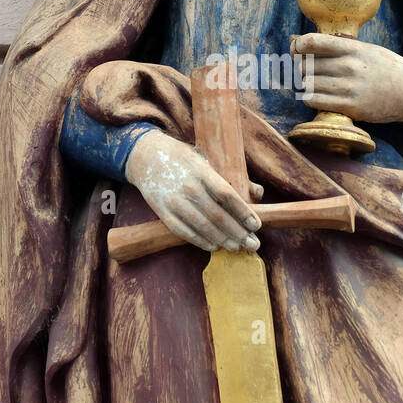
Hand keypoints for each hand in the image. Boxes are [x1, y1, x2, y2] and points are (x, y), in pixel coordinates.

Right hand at [125, 130, 264, 253]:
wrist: (144, 154)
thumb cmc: (181, 157)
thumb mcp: (204, 158)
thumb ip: (229, 176)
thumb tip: (258, 192)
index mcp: (201, 171)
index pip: (227, 195)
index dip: (243, 212)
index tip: (256, 225)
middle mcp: (188, 187)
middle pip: (217, 215)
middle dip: (238, 232)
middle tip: (253, 244)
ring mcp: (174, 201)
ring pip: (202, 226)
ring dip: (222, 240)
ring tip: (237, 248)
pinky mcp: (162, 211)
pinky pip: (183, 231)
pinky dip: (200, 241)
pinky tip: (214, 247)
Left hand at [291, 33, 402, 123]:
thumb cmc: (386, 68)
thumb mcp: (366, 49)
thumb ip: (336, 47)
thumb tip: (298, 41)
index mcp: (354, 48)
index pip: (314, 42)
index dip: (298, 46)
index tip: (296, 50)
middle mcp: (350, 66)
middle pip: (307, 64)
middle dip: (300, 66)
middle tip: (304, 69)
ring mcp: (350, 88)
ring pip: (308, 83)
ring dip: (305, 83)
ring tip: (311, 83)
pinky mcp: (350, 107)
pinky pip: (315, 101)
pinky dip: (309, 97)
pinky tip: (314, 95)